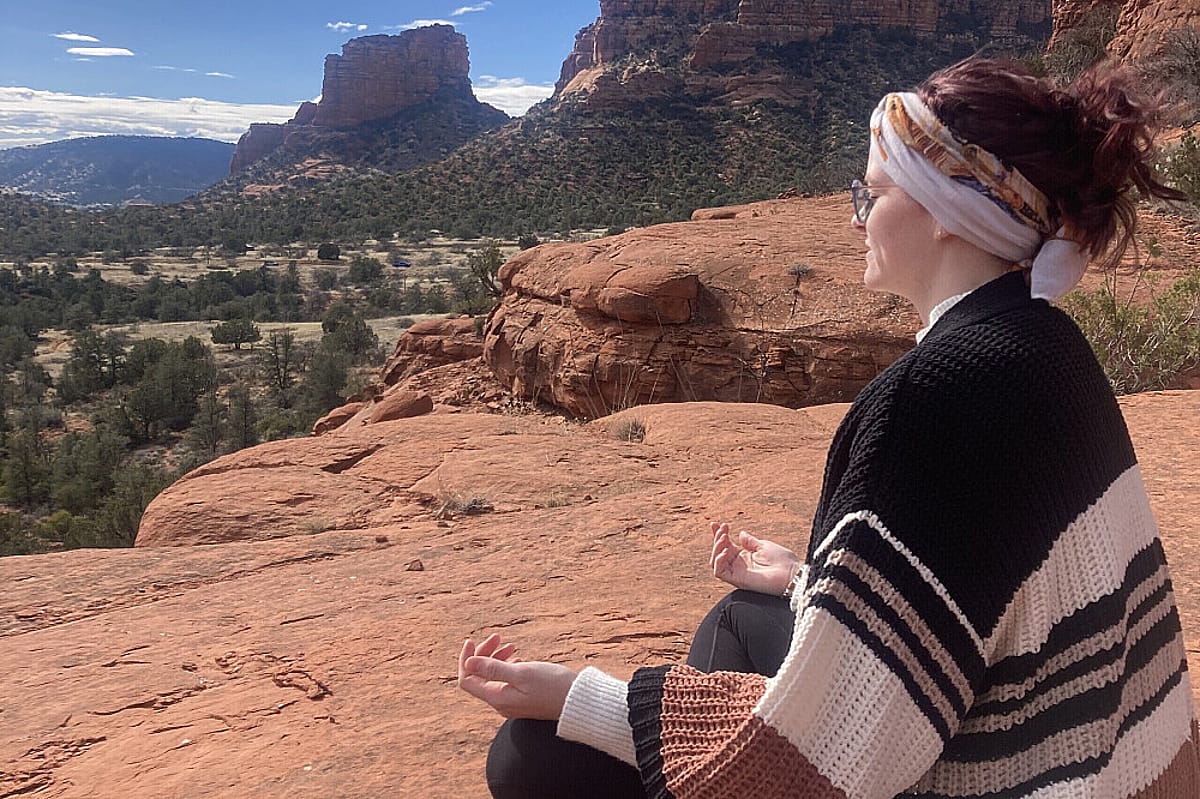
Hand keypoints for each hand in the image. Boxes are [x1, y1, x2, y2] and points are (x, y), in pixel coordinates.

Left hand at [458, 633, 576, 719]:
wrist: (577, 701)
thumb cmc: (552, 686)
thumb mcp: (522, 673)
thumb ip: (493, 668)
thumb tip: (468, 662)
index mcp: (497, 697)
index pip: (467, 679)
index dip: (466, 659)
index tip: (472, 641)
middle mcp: (501, 702)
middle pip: (479, 677)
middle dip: (484, 654)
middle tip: (498, 637)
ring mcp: (511, 702)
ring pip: (493, 677)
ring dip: (496, 658)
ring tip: (510, 645)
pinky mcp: (522, 699)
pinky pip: (506, 681)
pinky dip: (507, 666)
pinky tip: (518, 657)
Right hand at [709, 521, 799, 595]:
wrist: (792, 574)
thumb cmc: (782, 561)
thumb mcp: (764, 546)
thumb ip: (750, 541)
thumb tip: (740, 534)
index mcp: (744, 556)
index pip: (726, 544)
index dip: (718, 534)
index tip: (715, 523)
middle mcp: (738, 565)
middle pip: (718, 552)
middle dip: (717, 538)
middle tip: (723, 529)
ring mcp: (737, 573)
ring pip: (716, 561)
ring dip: (716, 548)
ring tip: (724, 538)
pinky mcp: (738, 580)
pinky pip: (720, 572)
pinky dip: (718, 561)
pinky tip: (725, 551)